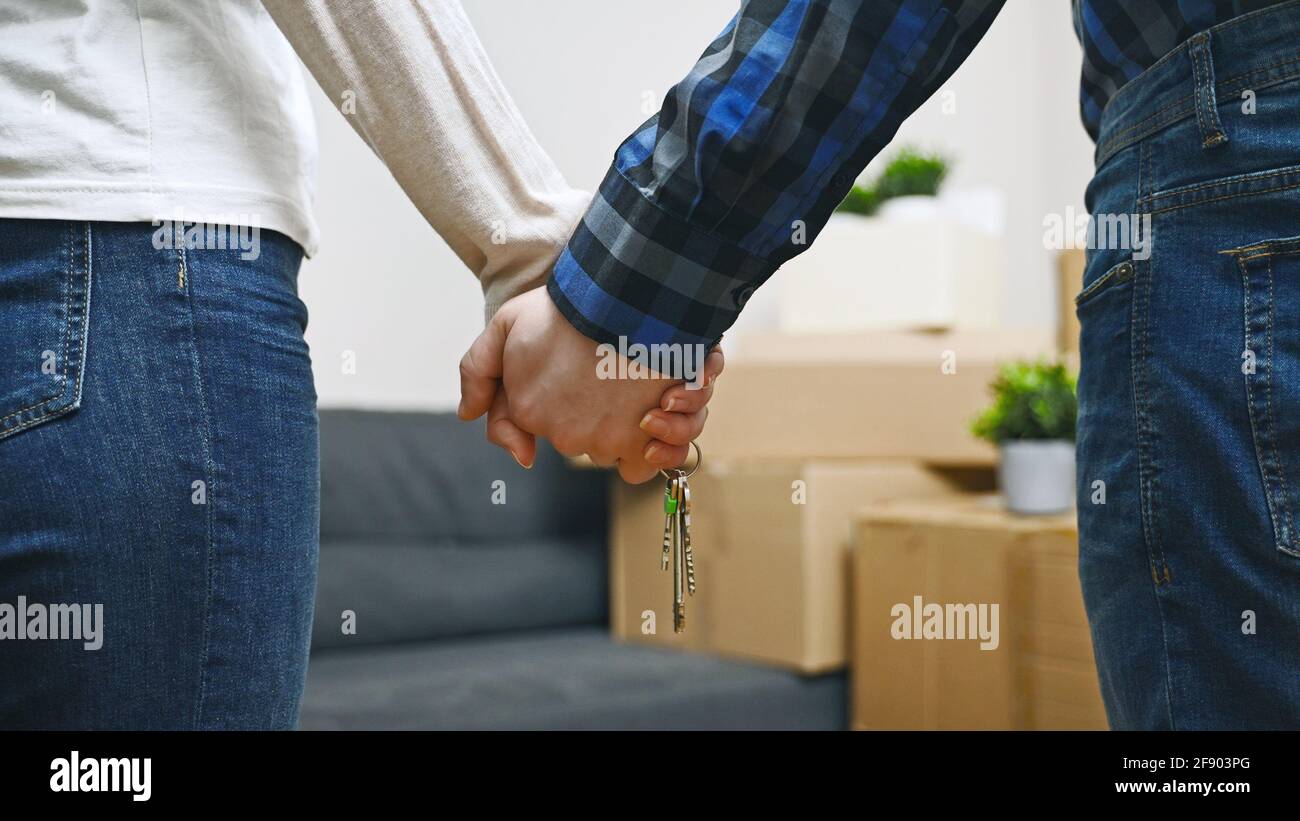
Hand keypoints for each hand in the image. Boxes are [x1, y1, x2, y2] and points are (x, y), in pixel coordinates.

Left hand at [457, 286, 722, 482]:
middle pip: (573, 437)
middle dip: (586, 410)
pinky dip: (656, 444)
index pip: (524, 432)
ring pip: (611, 446)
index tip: (566, 385)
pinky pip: (648, 464)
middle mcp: (563, 435)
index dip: (544, 407)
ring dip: (625, 422)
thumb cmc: (571, 307)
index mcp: (527, 409)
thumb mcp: (506, 323)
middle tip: (601, 369)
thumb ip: (478, 370)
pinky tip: (657, 412)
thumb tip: (468, 413)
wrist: (628, 300)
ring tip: (634, 380)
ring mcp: (605, 442)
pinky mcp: (644, 443)